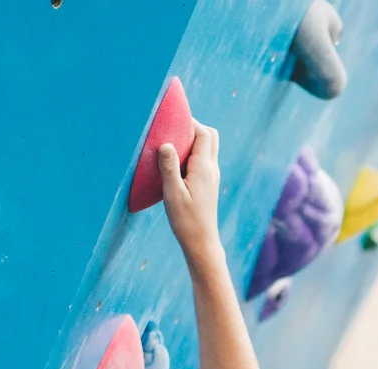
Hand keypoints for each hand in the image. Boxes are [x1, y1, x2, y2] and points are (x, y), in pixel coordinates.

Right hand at [159, 122, 222, 260]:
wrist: (201, 242)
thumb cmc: (186, 220)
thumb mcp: (173, 194)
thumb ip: (169, 167)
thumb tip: (166, 143)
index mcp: (203, 168)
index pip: (203, 133)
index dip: (190, 122)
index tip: (173, 118)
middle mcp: (211, 169)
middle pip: (210, 136)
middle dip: (194, 126)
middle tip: (174, 128)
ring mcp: (212, 176)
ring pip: (209, 147)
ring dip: (194, 140)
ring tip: (173, 142)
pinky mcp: (209, 184)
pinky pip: (204, 159)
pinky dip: (193, 152)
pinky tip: (177, 161)